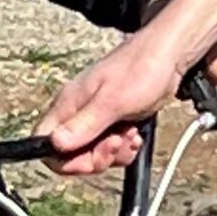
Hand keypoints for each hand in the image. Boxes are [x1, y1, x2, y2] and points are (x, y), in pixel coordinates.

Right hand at [43, 0, 216, 159]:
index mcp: (68, 105)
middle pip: (70, 154)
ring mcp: (94, 118)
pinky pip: (110, 148)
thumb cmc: (142, 68)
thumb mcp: (113, 101)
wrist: (170, 56)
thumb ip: (84, 125)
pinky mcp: (112, 122)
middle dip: (96, 157)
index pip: (45, 143)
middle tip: (116, 142)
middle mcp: (77, 113)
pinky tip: (135, 134)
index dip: (64, 159)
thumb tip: (54, 144)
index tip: (88, 158)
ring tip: (129, 134)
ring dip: (114, 153)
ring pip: (92, 154)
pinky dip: (124, 149)